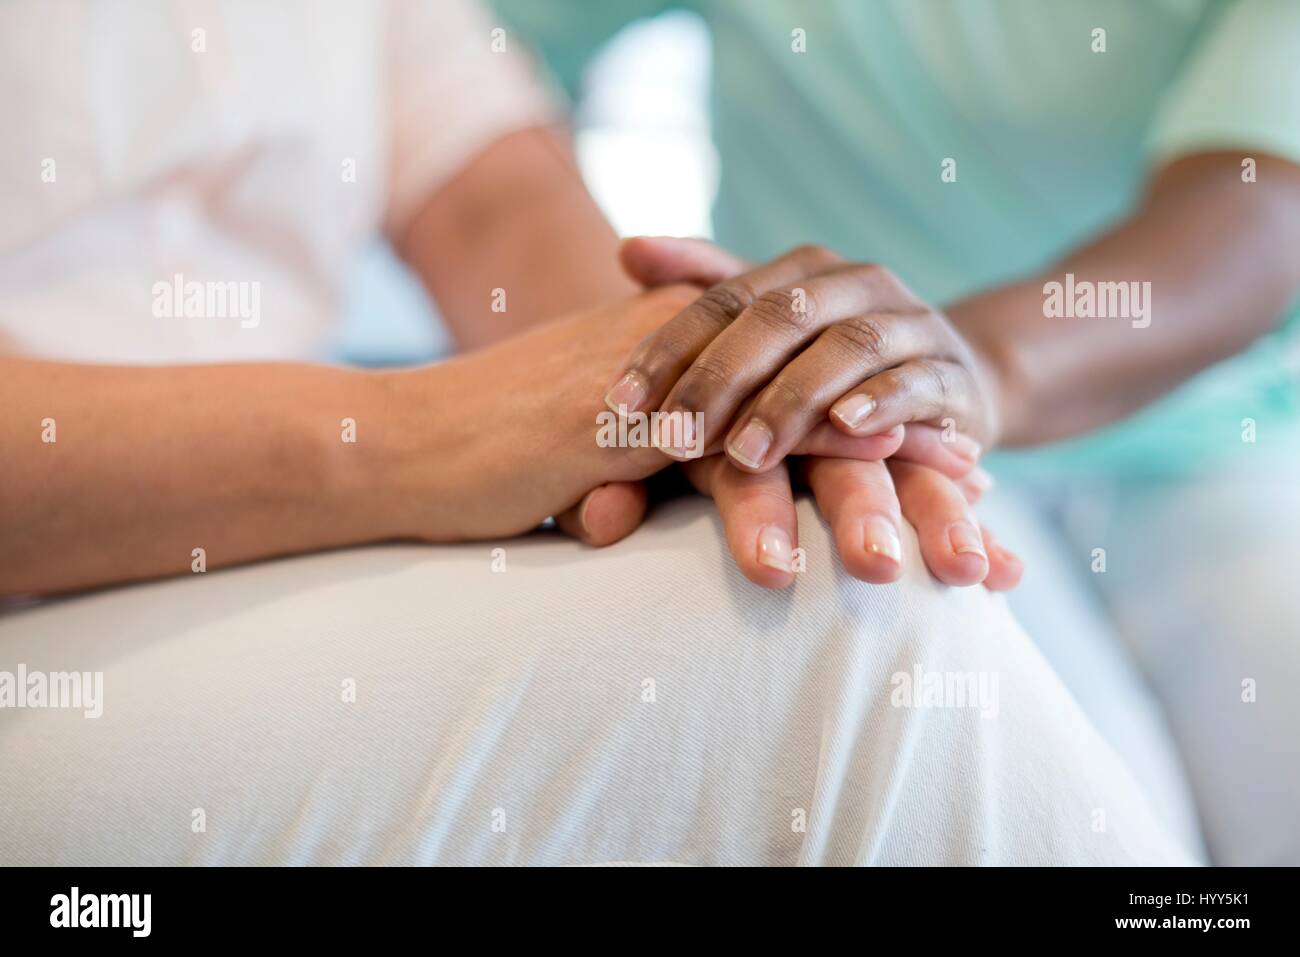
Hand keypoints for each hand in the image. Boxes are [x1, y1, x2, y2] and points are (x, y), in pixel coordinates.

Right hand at [381, 284, 917, 541]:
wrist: (389, 446)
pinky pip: (734, 451)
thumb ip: (644, 469)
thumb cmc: (481, 463)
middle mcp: (685, 353)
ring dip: (882, 487)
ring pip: (800, 426)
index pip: (808, 392)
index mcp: (686, 357)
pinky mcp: (620, 419)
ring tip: (960, 542)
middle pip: (827, 402)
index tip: (949, 480)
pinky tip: (852, 519)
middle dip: (912, 463)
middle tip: (986, 515)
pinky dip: (804, 479)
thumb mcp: (587, 456)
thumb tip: (662, 514)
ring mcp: (657, 379)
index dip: (881, 436)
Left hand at [573, 236, 1021, 591]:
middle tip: (674, 439)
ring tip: (745, 453)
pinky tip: (845, 427)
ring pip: (846, 349)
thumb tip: (627, 249)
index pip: (721, 298)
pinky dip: (881, 402)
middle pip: (778, 319)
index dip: (668, 349)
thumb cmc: (838, 362)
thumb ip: (705, 289)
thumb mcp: (774, 328)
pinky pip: (915, 381)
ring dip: (792, 402)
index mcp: (802, 271)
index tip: (620, 404)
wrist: (959, 383)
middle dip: (720, 380)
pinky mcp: (952, 373)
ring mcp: (909, 324)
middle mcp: (855, 284)